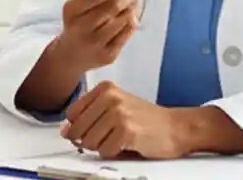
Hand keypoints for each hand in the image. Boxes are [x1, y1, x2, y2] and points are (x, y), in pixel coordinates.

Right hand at [55, 0, 141, 72]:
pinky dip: (131, 23)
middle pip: (110, 8)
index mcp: (71, 11)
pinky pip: (125, 35)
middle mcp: (81, 28)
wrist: (71, 55)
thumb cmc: (78, 24)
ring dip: (132, 8)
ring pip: (121, 21)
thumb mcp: (78, 7)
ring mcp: (94, 44)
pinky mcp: (107, 55)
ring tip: (134, 0)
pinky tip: (132, 17)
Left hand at [61, 81, 189, 159]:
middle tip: (105, 139)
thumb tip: (66, 130)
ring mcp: (119, 114)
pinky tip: (125, 145)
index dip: (77, 127)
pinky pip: (105, 151)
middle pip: (78, 129)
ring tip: (116, 140)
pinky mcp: (127, 131)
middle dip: (87, 140)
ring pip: (89, 142)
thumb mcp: (116, 106)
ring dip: (101, 147)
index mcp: (105, 88)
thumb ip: (90, 114)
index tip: (86, 131)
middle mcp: (110, 98)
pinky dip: (113, 153)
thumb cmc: (146, 119)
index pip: (73, 113)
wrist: (175, 127)